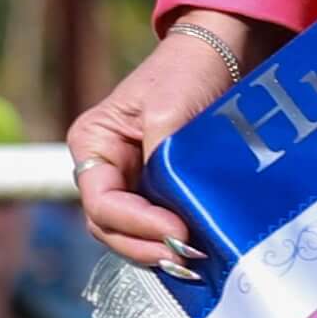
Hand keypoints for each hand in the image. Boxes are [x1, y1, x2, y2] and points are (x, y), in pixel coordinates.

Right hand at [69, 14, 272, 271]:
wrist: (222, 54)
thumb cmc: (187, 72)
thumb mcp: (169, 111)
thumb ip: (161, 160)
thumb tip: (173, 212)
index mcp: (93, 145)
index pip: (101, 203)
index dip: (135, 225)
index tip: (178, 232)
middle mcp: (106, 169)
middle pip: (110, 227)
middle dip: (146, 247)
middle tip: (189, 258)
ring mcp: (133, 181)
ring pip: (133, 233)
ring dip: (160, 251)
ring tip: (196, 263)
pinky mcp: (162, 189)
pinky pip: (160, 224)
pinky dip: (175, 241)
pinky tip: (202, 253)